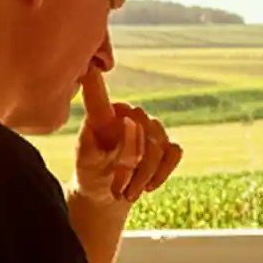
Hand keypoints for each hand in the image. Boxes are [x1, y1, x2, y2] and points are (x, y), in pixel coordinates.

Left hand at [74, 70, 182, 203]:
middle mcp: (128, 114)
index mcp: (102, 116)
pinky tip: (148, 186)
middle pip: (142, 130)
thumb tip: (132, 123)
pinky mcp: (166, 143)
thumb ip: (112, 143)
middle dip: (132, 164)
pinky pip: (173, 153)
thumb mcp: (91, 163)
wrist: (109, 196)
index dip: (94, 82)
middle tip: (118, 190)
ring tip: (128, 194)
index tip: (89, 67)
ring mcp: (150, 127)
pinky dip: (162, 173)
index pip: (97, 96)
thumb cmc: (93, 174)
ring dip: (144, 175)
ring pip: (158, 146)